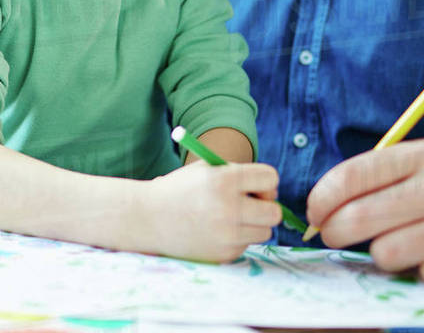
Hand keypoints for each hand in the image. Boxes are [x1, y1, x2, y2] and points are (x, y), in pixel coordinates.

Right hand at [144, 160, 281, 262]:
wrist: (148, 218)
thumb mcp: (205, 170)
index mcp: (224, 180)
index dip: (265, 181)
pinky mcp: (224, 254)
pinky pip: (246, 244)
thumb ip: (238, 174)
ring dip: (253, 224)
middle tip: (251, 203)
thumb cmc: (179, 189)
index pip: (270, 178)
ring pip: (265, 231)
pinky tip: (215, 230)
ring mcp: (227, 235)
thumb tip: (271, 190)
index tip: (255, 186)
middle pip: (275, 212)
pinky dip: (237, 237)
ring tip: (231, 217)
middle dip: (266, 206)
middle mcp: (228, 208)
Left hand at [306, 139, 423, 286]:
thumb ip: (378, 178)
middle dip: (335, 233)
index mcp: (423, 157)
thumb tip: (322, 207)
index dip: (322, 199)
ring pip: (385, 253)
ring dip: (382, 255)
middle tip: (333, 237)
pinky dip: (420, 271)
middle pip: (359, 218)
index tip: (313, 214)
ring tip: (397, 246)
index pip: (353, 176)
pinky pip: (422, 275)